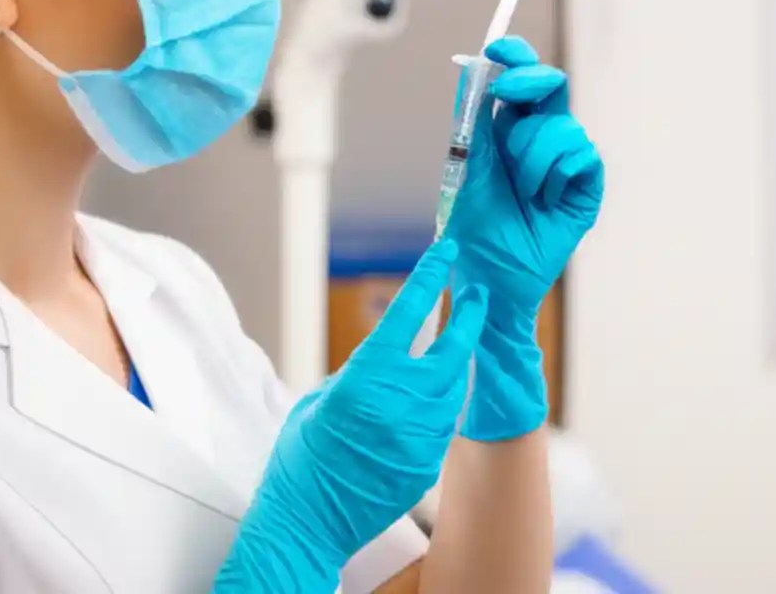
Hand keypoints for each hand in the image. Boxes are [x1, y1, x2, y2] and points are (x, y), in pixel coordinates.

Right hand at [214, 241, 486, 592]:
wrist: (307, 523)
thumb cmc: (301, 459)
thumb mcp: (318, 401)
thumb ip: (356, 374)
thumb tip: (385, 359)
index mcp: (367, 377)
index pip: (408, 313)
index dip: (428, 277)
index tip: (445, 253)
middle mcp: (402, 402)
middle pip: (454, 349)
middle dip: (468, 318)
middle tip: (475, 298)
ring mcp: (422, 436)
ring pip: (454, 388)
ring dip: (454, 368)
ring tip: (449, 353)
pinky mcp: (429, 464)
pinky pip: (443, 425)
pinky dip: (439, 409)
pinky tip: (424, 407)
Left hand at [445, 35, 603, 440]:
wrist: (491, 277)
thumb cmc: (476, 230)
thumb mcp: (470, 168)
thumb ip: (475, 121)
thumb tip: (472, 69)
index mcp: (511, 130)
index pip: (521, 80)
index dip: (516, 57)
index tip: (498, 49)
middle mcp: (543, 139)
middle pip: (551, 85)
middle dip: (528, 83)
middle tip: (505, 96)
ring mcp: (568, 162)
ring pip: (561, 126)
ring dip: (531, 156)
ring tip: (522, 192)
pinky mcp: (587, 186)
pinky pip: (581, 156)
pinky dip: (555, 175)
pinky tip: (545, 201)